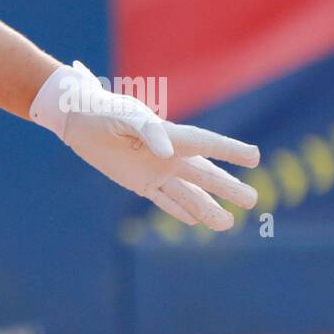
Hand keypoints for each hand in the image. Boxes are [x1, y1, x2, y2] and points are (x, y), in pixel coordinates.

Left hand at [29, 61, 259, 229]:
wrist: (78, 118)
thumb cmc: (102, 110)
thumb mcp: (123, 115)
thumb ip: (148, 130)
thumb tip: (167, 153)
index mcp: (168, 133)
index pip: (205, 143)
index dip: (230, 150)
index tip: (255, 157)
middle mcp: (167, 154)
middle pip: (204, 174)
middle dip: (228, 187)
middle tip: (254, 199)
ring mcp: (155, 170)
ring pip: (189, 193)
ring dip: (208, 208)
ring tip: (228, 224)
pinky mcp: (140, 182)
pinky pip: (164, 200)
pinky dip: (180, 211)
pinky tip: (196, 222)